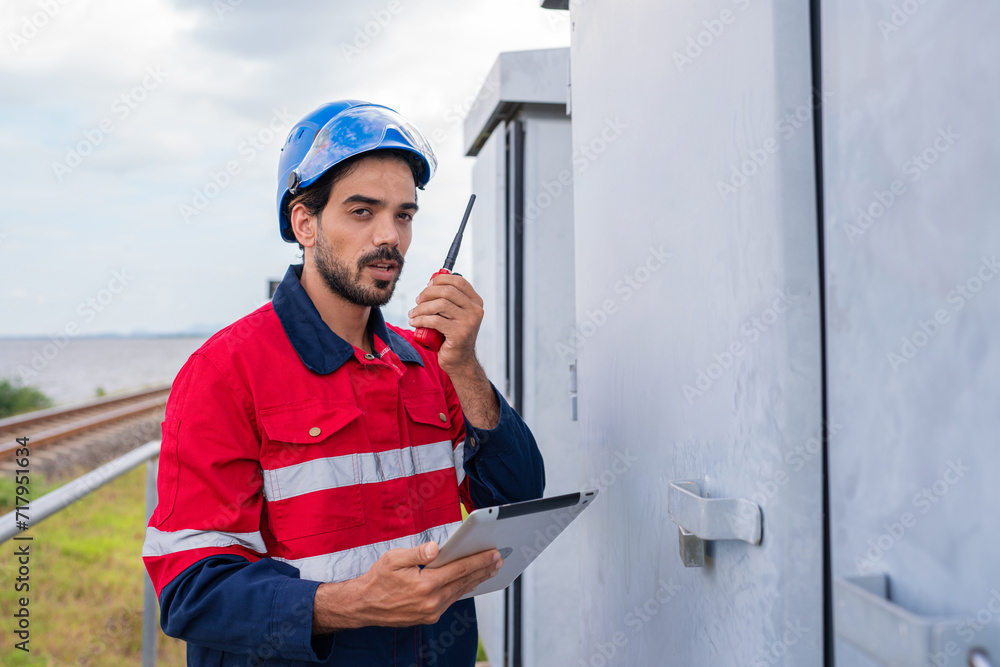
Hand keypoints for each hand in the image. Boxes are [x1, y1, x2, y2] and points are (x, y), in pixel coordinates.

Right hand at [312, 541, 501, 632]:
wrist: (364, 606)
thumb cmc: (378, 579)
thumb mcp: (393, 559)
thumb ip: (417, 552)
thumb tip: (436, 547)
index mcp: (425, 585)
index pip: (460, 569)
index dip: (479, 560)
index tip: (493, 553)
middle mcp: (431, 602)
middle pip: (464, 582)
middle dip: (483, 569)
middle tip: (499, 559)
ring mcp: (431, 612)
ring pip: (460, 592)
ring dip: (476, 580)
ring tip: (490, 569)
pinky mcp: (428, 617)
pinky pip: (451, 600)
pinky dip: (462, 589)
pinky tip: (470, 582)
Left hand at [408, 273, 483, 375]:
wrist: (459, 360)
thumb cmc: (451, 335)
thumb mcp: (454, 314)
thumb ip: (449, 299)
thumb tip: (431, 282)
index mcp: (476, 302)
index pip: (459, 281)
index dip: (440, 280)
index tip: (427, 286)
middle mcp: (475, 310)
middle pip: (447, 291)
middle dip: (427, 293)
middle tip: (417, 301)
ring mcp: (469, 322)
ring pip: (440, 304)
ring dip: (421, 308)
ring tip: (413, 314)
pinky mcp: (459, 334)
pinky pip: (435, 320)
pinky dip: (421, 319)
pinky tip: (414, 322)